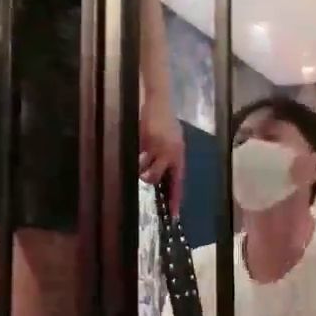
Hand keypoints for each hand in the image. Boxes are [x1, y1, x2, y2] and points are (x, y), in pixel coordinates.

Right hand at [139, 96, 184, 214]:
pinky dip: (136, 151)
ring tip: (140, 154)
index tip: (172, 214)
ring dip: (139, 165)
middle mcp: (171, 153)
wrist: (160, 101)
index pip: (178, 181)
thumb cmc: (165, 122)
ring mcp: (159, 146)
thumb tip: (163, 174)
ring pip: (145, 168)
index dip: (175, 197)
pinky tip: (139, 141)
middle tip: (143, 170)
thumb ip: (170, 157)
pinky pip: (138, 155)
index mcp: (179, 155)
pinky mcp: (147, 139)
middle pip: (155, 178)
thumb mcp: (173, 141)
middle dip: (147, 177)